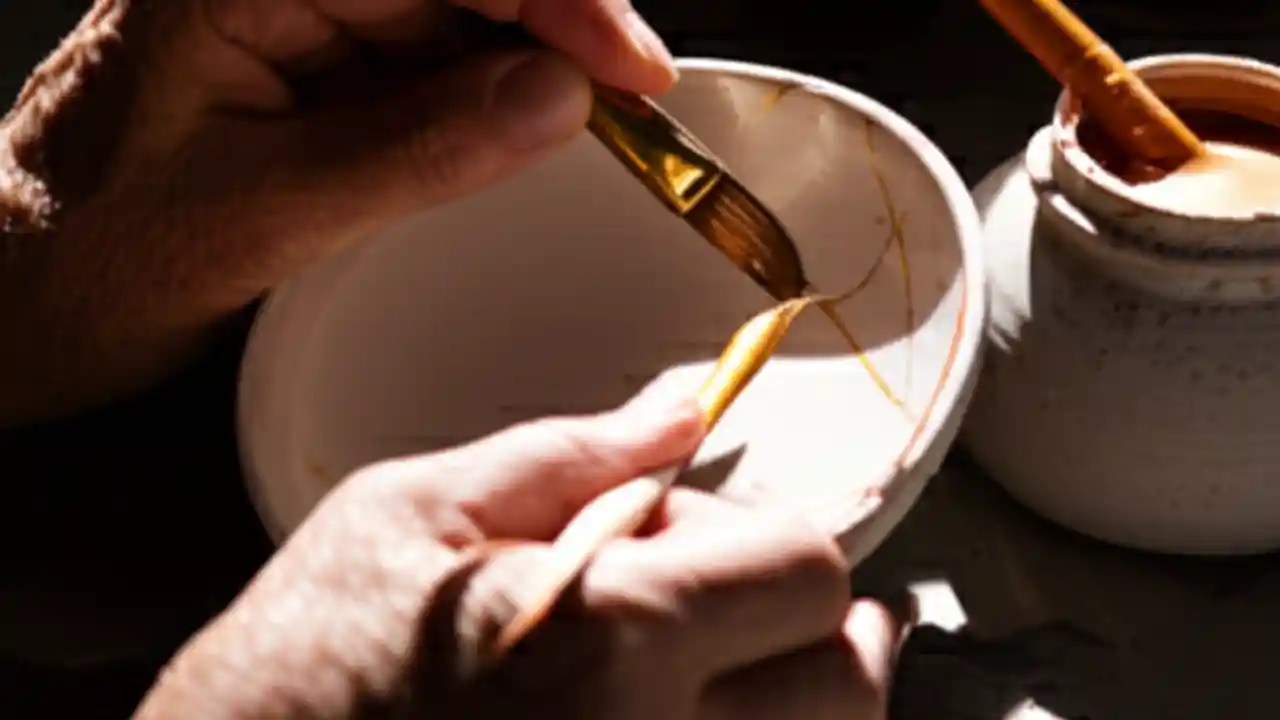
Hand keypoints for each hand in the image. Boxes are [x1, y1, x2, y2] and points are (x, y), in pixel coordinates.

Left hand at [0, 0, 675, 426]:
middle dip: (557, 31)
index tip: (632, 67)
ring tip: (593, 129)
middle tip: (629, 107)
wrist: (14, 306)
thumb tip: (551, 101)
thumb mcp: (256, 218)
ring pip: (452, 15)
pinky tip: (521, 135)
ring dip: (530, 67)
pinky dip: (486, 100)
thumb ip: (410, 154)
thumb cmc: (84, 263)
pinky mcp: (306, 61)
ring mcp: (289, 16)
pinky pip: (423, 63)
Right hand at [134, 384, 905, 718]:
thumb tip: (677, 412)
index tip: (717, 538)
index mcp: (614, 634)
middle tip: (738, 602)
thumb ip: (569, 454)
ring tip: (703, 663)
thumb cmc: (303, 663)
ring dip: (790, 696)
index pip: (806, 569)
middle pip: (849, 684)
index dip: (771, 538)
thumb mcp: (415, 510)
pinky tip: (672, 713)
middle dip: (810, 626)